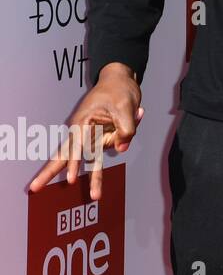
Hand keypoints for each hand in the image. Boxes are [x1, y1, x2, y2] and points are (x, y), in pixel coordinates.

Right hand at [29, 63, 144, 200]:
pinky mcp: (103, 137)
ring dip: (94, 178)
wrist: (120, 79)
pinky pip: (112, 145)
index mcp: (83, 122)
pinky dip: (124, 137)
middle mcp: (83, 131)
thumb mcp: (126, 106)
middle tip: (34, 189)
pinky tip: (136, 113)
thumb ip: (126, 129)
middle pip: (66, 155)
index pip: (76, 147)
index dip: (73, 164)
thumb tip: (121, 149)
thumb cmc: (119, 90)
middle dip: (51, 172)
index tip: (69, 179)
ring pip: (87, 160)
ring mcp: (93, 135)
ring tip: (95, 196)